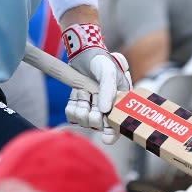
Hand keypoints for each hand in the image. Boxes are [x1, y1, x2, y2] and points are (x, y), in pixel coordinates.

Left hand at [63, 23, 130, 144]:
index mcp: (119, 104)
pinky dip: (72, 105)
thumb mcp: (109, 71)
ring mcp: (90, 110)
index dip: (112, 134)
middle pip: (97, 125)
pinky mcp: (77, 107)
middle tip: (91, 96)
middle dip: (92, 112)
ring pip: (83, 121)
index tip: (106, 137)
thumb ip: (109, 89)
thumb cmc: (102, 62)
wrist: (84, 54)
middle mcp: (106, 110)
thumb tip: (105, 110)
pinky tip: (77, 94)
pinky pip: (71, 115)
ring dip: (81, 105)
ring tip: (84, 91)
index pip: (117, 127)